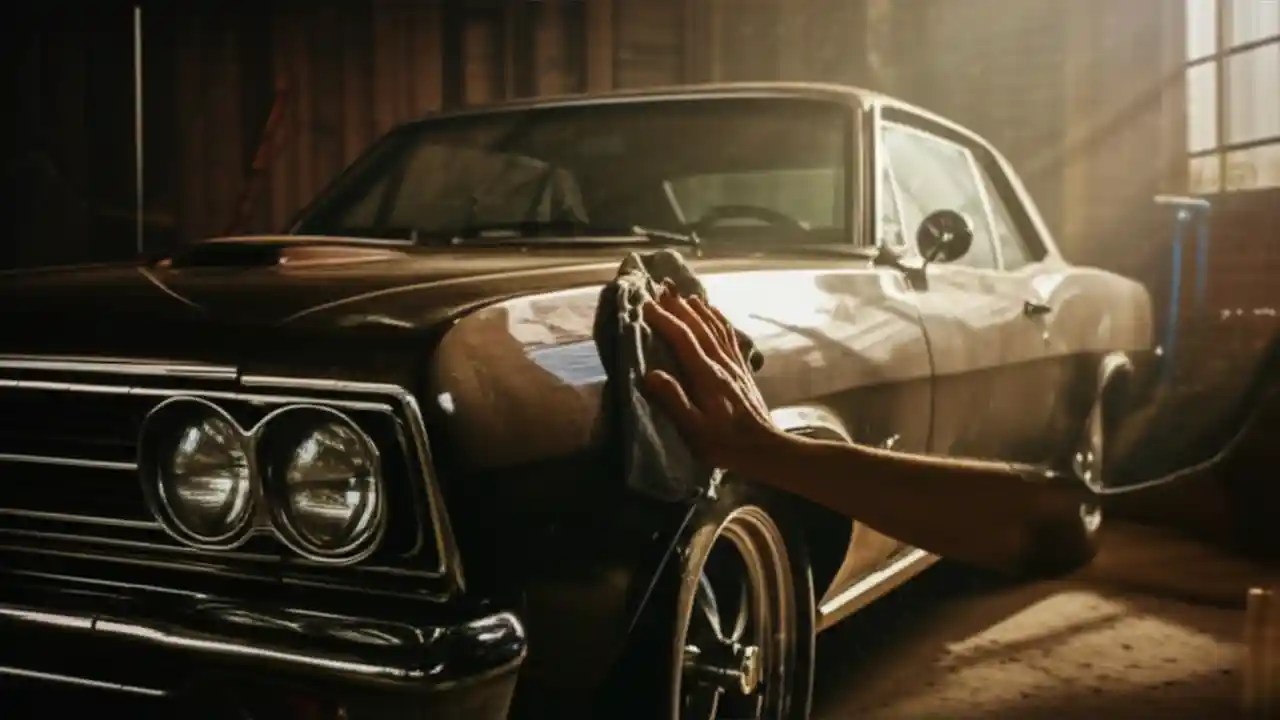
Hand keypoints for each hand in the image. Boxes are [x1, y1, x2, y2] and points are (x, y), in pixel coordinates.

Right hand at [641, 288, 786, 474]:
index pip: (683, 339)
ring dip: (699, 310)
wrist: (765, 448)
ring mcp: (734, 364)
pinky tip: (715, 314)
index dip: (665, 320)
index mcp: (707, 376)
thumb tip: (650, 374)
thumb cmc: (725, 444)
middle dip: (679, 307)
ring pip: (715, 328)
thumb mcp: (694, 430)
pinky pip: (730, 337)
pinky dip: (719, 320)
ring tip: (685, 295)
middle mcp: (722, 363)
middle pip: (699, 327)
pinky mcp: (743, 369)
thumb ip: (673, 401)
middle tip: (661, 290)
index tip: (646, 306)